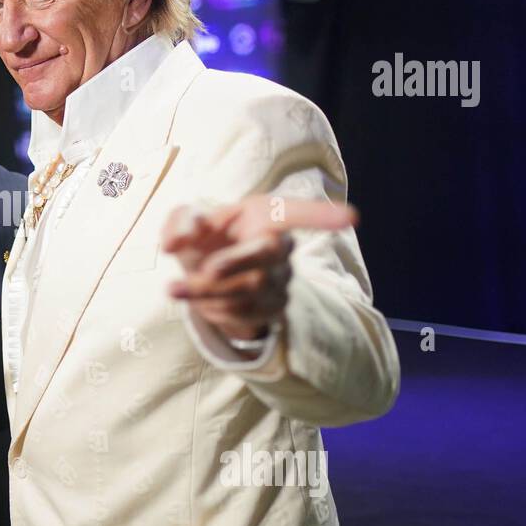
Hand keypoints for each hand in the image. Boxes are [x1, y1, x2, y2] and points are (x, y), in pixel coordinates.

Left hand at [161, 195, 355, 341]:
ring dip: (207, 291)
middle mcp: (280, 245)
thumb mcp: (185, 222)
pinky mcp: (273, 308)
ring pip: (249, 289)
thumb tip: (182, 235)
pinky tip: (193, 298)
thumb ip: (181, 221)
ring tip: (174, 288)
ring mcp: (281, 279)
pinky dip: (211, 308)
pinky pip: (244, 312)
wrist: (206, 274)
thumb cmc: (203, 237)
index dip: (321, 215)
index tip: (351, 218)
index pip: (296, 213)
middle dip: (236, 263)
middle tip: (207, 269)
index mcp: (264, 215)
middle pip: (269, 253)